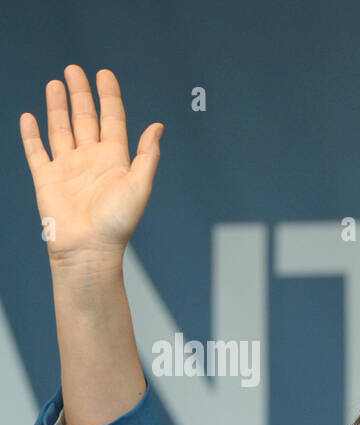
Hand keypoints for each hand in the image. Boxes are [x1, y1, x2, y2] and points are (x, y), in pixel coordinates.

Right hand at [19, 66, 161, 264]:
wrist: (88, 248)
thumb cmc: (117, 222)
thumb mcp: (139, 186)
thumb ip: (147, 156)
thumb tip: (157, 127)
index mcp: (115, 160)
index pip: (112, 120)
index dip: (108, 97)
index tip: (104, 74)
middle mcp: (91, 160)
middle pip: (85, 119)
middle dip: (80, 94)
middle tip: (74, 70)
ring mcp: (67, 168)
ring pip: (61, 129)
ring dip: (58, 107)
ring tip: (56, 84)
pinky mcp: (46, 178)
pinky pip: (36, 150)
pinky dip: (31, 134)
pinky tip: (29, 117)